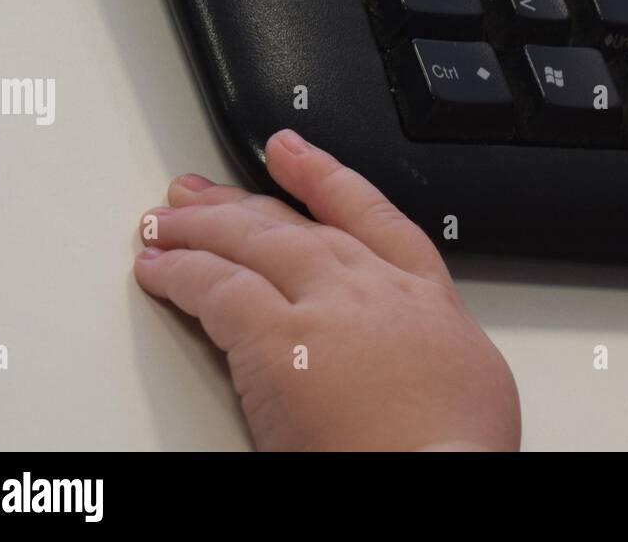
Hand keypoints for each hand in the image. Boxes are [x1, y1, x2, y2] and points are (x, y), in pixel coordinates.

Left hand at [133, 130, 519, 450]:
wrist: (437, 475)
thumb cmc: (459, 444)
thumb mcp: (468, 367)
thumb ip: (427, 333)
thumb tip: (413, 345)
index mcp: (420, 288)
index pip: (365, 210)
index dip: (322, 175)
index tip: (289, 151)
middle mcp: (368, 282)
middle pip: (292, 224)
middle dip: (239, 202)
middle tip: (198, 192)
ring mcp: (320, 305)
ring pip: (250, 244)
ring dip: (200, 227)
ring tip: (162, 221)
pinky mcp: (275, 342)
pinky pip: (216, 289)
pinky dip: (181, 273)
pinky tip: (158, 268)